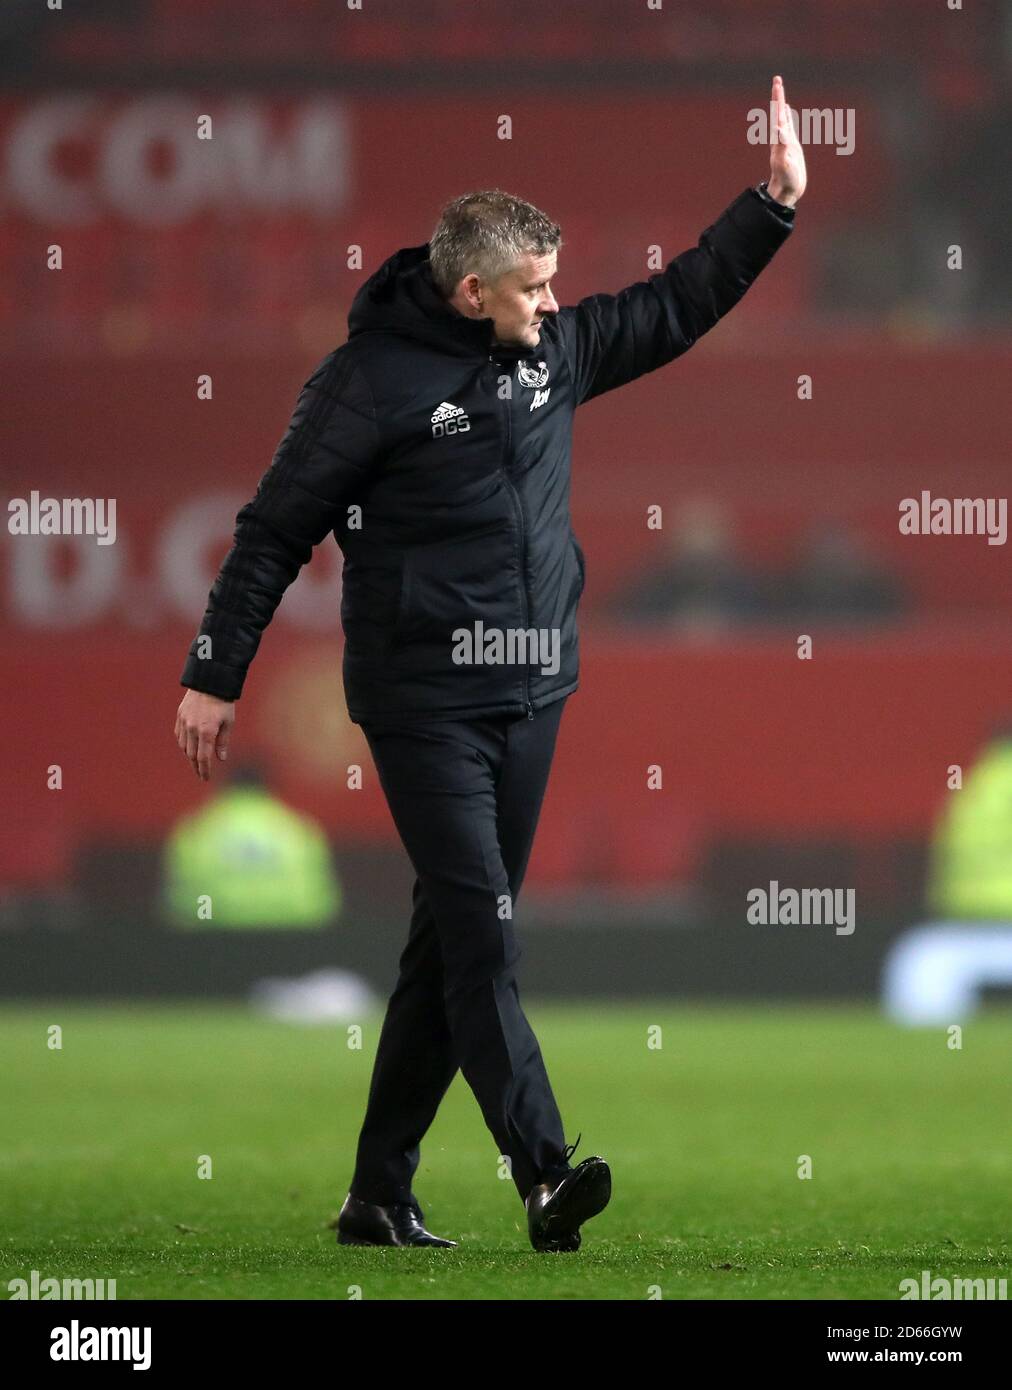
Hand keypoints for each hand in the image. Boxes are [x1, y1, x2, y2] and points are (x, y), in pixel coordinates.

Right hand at [175, 689, 234, 781]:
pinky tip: (189, 748)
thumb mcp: (229, 722)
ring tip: (196, 763)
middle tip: (201, 775)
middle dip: (197, 767)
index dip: (204, 770)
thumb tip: (221, 759)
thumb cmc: (223, 703)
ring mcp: (184, 722)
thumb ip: (223, 742)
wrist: (209, 682)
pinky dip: (184, 744)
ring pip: (184, 746)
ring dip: (190, 756)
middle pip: (192, 755)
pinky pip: (179, 736)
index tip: (206, 779)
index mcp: (207, 731)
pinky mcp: (179, 716)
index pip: (203, 758)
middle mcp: (192, 729)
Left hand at [767, 75, 806, 207]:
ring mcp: (785, 140)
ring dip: (781, 104)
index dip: (777, 98)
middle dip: (778, 95)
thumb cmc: (786, 178)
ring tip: (779, 91)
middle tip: (777, 79)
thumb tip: (778, 127)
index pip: (777, 113)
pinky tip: (786, 111)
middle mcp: (780, 137)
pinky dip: (787, 116)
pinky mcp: (790, 145)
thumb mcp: (783, 161)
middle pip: (778, 112)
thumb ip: (781, 144)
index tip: (777, 82)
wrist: (787, 190)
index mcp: (778, 138)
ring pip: (782, 117)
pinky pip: (788, 126)